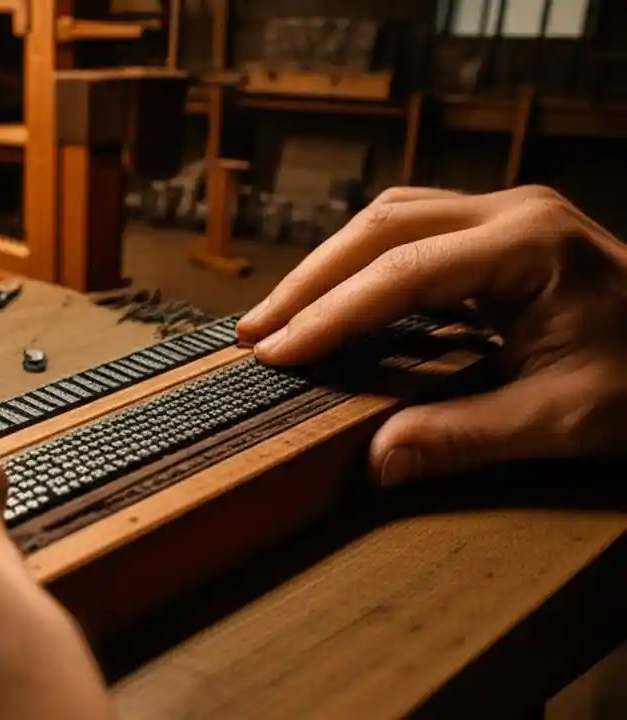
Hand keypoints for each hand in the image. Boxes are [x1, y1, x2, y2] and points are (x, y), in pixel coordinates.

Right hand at [237, 185, 626, 485]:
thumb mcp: (564, 420)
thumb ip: (465, 439)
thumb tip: (374, 463)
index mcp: (530, 244)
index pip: (401, 270)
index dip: (330, 314)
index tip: (277, 353)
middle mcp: (513, 211)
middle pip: (382, 226)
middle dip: (311, 280)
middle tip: (256, 331)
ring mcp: (508, 214)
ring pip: (391, 217)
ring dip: (329, 265)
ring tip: (280, 315)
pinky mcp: (501, 232)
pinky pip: (412, 231)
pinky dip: (362, 265)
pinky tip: (334, 301)